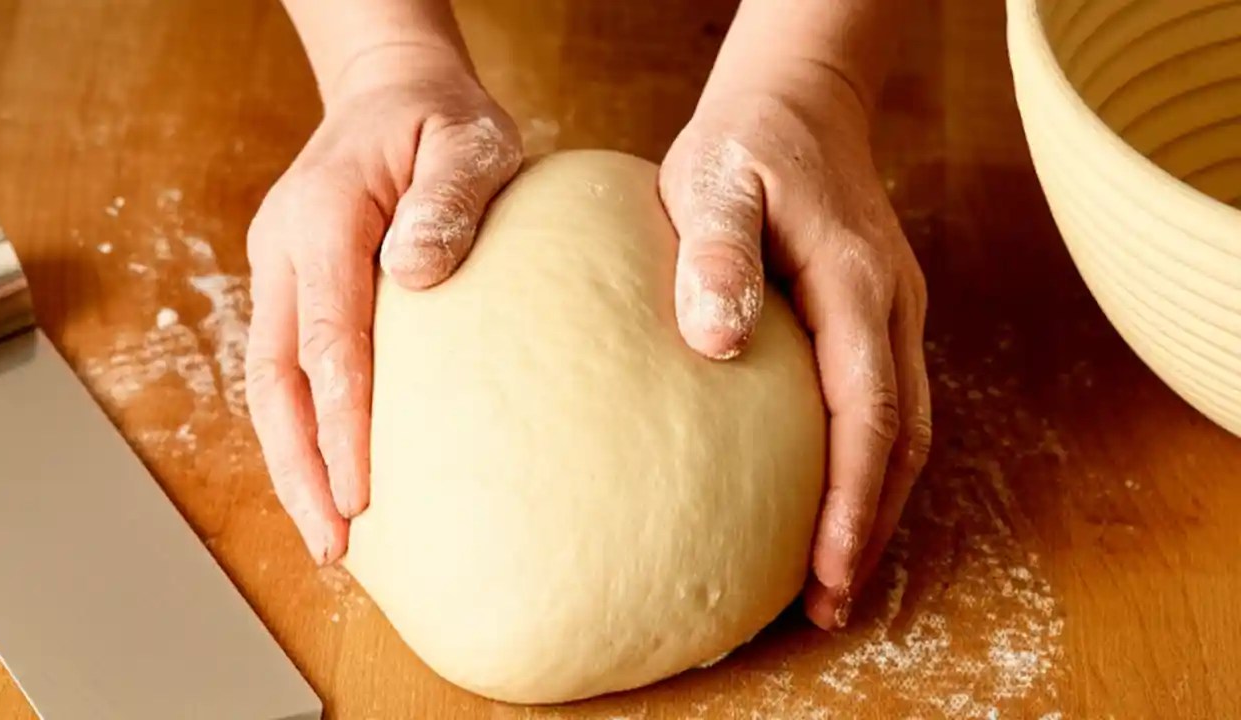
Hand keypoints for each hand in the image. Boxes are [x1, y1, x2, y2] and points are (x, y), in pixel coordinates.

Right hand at [245, 44, 521, 563]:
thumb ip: (450, 199)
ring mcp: (283, 271)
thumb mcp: (467, 139)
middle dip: (299, 469)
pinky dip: (307, 428)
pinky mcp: (296, 287)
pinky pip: (292, 369)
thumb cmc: (438, 118)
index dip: (340, 424)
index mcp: (322, 217)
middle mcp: (285, 251)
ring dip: (294, 462)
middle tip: (331, 546)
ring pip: (272, 385)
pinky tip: (334, 476)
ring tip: (328, 535)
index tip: (359, 494)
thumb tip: (422, 276)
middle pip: (276, 381)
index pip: (326, 340)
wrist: (391, 91)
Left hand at [660, 70, 931, 629]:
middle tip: (828, 603)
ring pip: (902, 428)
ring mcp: (892, 314)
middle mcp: (891, 307)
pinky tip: (830, 500)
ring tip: (832, 578)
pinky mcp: (873, 318)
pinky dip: (867, 465)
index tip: (826, 567)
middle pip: (900, 438)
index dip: (853, 496)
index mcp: (855, 283)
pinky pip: (884, 404)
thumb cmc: (746, 144)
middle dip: (870, 526)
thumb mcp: (715, 180)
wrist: (797, 102)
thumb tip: (715, 342)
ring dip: (874, 505)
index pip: (866, 410)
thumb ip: (716, 250)